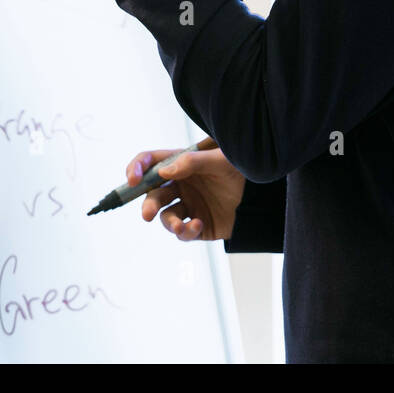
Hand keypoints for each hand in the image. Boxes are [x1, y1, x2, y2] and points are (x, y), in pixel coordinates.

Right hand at [126, 147, 245, 241]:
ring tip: (182, 226)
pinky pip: (183, 232)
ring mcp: (188, 205)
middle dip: (148, 204)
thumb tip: (163, 171)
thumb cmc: (241, 171)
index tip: (132, 179)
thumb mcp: (221, 160)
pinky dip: (187, 231)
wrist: (261, 198)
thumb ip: (193, 162)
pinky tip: (200, 225)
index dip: (137, 168)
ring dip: (169, 223)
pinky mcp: (197, 225)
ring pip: (166, 217)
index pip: (151, 162)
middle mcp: (181, 185)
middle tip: (148, 214)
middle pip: (153, 194)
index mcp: (182, 164)